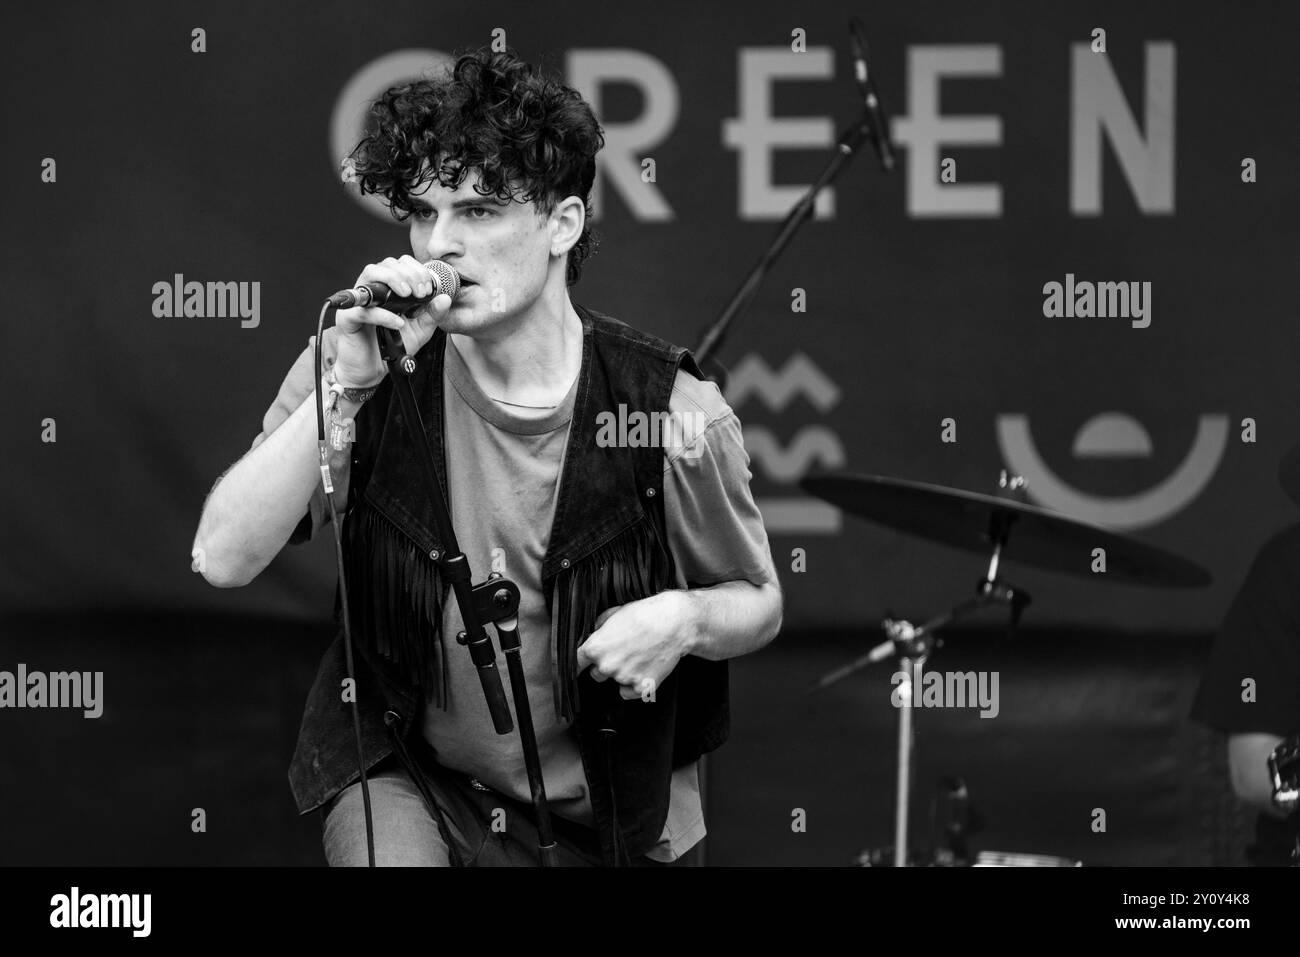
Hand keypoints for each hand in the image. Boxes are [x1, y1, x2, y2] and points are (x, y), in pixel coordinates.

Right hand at [333, 255, 450, 385]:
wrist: (372, 370)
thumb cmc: (392, 346)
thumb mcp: (420, 330)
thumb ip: (432, 314)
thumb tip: (445, 298)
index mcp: (389, 287)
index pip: (401, 263)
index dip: (416, 269)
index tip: (429, 288)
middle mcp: (373, 289)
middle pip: (387, 263)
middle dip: (408, 274)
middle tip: (421, 292)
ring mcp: (358, 301)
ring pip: (370, 273)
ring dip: (393, 279)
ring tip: (408, 295)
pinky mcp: (348, 318)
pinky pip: (362, 309)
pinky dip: (382, 314)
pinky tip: (398, 323)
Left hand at [575, 591, 695, 700]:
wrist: (675, 623)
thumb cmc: (646, 615)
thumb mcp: (614, 613)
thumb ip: (598, 629)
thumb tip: (592, 636)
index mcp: (595, 648)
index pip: (574, 663)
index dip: (578, 663)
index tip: (579, 667)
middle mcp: (606, 666)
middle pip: (596, 674)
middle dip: (606, 665)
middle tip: (623, 651)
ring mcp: (624, 678)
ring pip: (615, 681)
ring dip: (623, 673)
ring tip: (639, 655)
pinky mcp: (641, 688)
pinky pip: (629, 692)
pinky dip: (635, 684)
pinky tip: (644, 667)